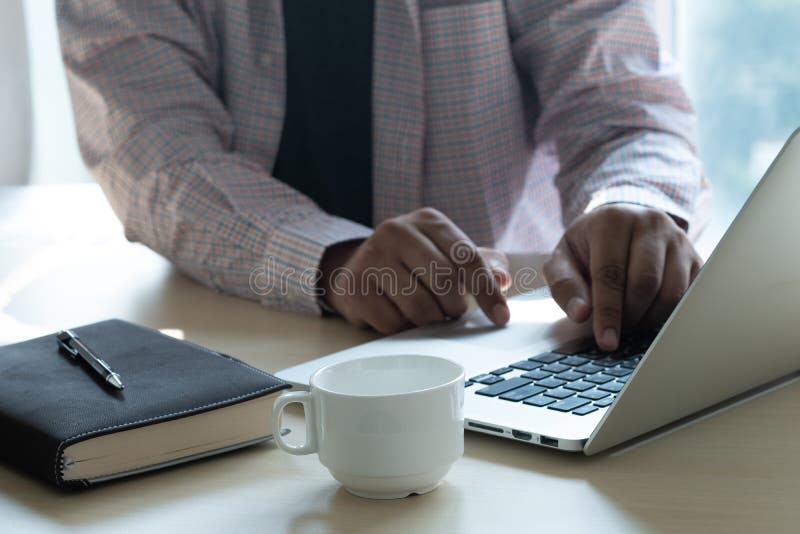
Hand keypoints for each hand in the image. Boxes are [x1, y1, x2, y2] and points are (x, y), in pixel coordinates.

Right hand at [319, 208, 510, 333]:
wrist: (360, 266)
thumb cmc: (415, 262)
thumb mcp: (450, 253)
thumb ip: (482, 265)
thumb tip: (504, 279)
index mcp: (428, 220)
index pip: (466, 256)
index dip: (487, 291)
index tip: (501, 318)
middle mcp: (397, 231)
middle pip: (444, 282)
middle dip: (455, 307)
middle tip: (452, 312)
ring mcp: (372, 257)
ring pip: (419, 307)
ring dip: (431, 321)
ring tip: (427, 314)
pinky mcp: (355, 287)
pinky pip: (393, 323)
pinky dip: (404, 328)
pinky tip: (400, 314)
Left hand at [543, 204, 701, 350]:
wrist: (618, 223)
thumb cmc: (587, 246)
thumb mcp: (563, 260)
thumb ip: (566, 286)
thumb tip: (581, 314)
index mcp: (612, 221)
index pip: (611, 274)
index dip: (608, 312)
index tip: (606, 341)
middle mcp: (650, 223)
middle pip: (645, 283)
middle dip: (630, 315)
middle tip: (617, 327)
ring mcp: (677, 239)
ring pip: (672, 291)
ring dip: (651, 317)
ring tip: (632, 319)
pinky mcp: (695, 256)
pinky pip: (691, 294)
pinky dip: (672, 313)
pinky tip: (652, 315)